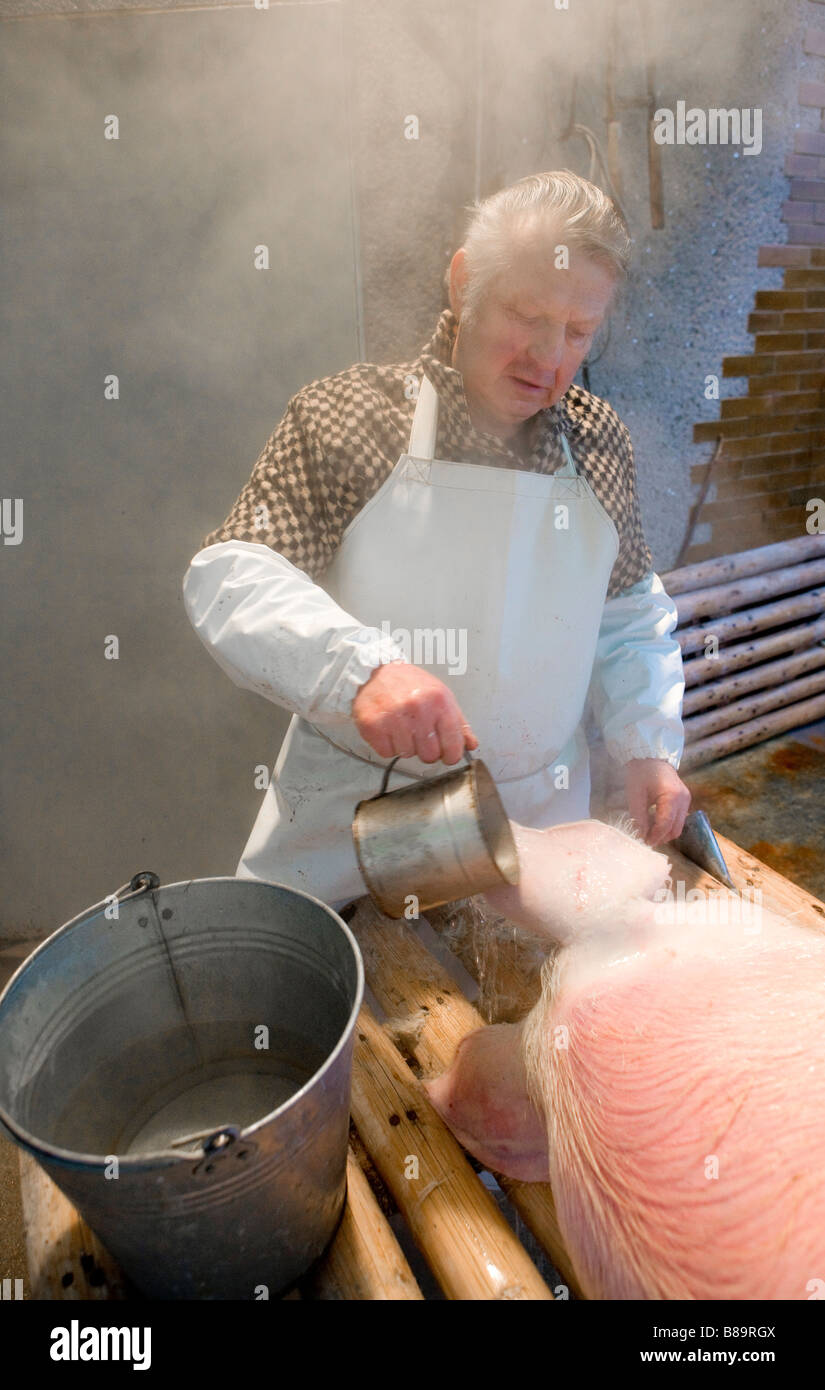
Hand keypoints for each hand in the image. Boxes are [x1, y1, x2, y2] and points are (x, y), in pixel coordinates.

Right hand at [351, 662, 478, 764]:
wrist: (375, 672)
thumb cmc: (409, 684)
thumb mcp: (440, 696)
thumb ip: (458, 722)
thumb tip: (470, 744)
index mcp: (439, 701)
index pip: (453, 744)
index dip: (451, 755)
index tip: (448, 755)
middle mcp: (418, 709)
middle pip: (429, 755)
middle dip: (426, 749)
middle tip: (419, 734)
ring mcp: (394, 718)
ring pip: (407, 754)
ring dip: (405, 745)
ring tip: (401, 726)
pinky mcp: (373, 725)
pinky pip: (387, 753)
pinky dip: (388, 745)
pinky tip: (388, 729)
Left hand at [624, 759, 690, 846]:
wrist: (650, 756)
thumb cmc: (641, 771)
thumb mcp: (635, 794)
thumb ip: (638, 816)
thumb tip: (640, 836)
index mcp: (672, 796)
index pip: (665, 825)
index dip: (654, 837)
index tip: (643, 843)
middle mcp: (683, 799)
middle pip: (675, 829)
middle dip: (660, 837)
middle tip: (644, 839)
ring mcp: (686, 799)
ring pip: (678, 826)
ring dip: (664, 832)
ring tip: (647, 830)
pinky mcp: (684, 800)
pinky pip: (678, 819)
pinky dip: (667, 824)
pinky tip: (653, 822)